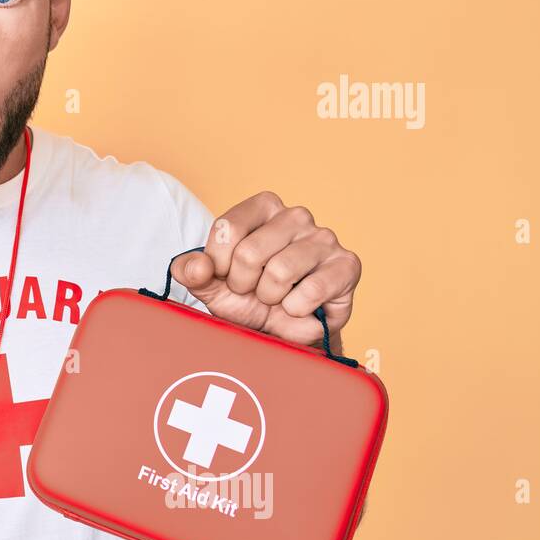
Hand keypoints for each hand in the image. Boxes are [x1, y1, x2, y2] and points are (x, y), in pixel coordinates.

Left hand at [172, 191, 360, 348]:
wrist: (283, 331)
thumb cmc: (249, 299)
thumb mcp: (212, 285)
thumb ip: (192, 271)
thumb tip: (196, 266)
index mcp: (263, 208)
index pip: (226, 229)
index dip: (218, 264)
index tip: (227, 276)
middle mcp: (295, 215)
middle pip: (250, 252)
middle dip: (244, 284)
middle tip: (255, 291)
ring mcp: (324, 238)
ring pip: (280, 271)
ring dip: (270, 297)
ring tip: (277, 297)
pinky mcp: (347, 265)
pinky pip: (310, 291)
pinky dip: (296, 309)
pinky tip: (299, 306)